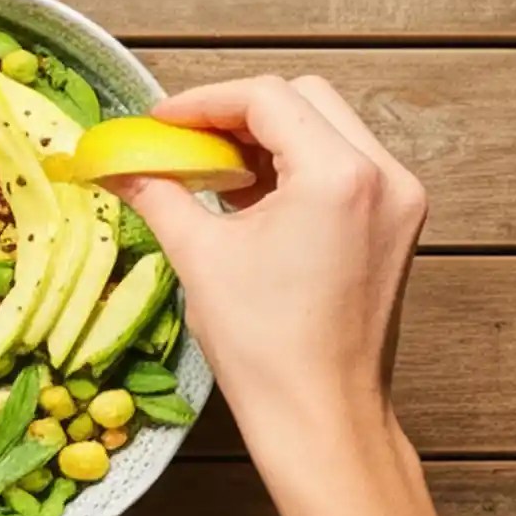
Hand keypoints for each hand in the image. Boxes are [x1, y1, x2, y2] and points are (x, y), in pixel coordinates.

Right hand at [109, 75, 425, 463]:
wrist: (321, 417)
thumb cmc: (265, 349)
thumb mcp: (199, 257)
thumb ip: (158, 193)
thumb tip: (118, 165)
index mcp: (337, 176)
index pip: (266, 98)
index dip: (203, 102)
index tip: (161, 122)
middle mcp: (382, 176)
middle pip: (304, 99)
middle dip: (237, 113)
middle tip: (185, 139)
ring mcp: (398, 199)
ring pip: (327, 127)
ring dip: (267, 137)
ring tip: (214, 171)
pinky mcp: (396, 224)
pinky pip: (343, 164)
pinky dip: (295, 165)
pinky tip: (250, 196)